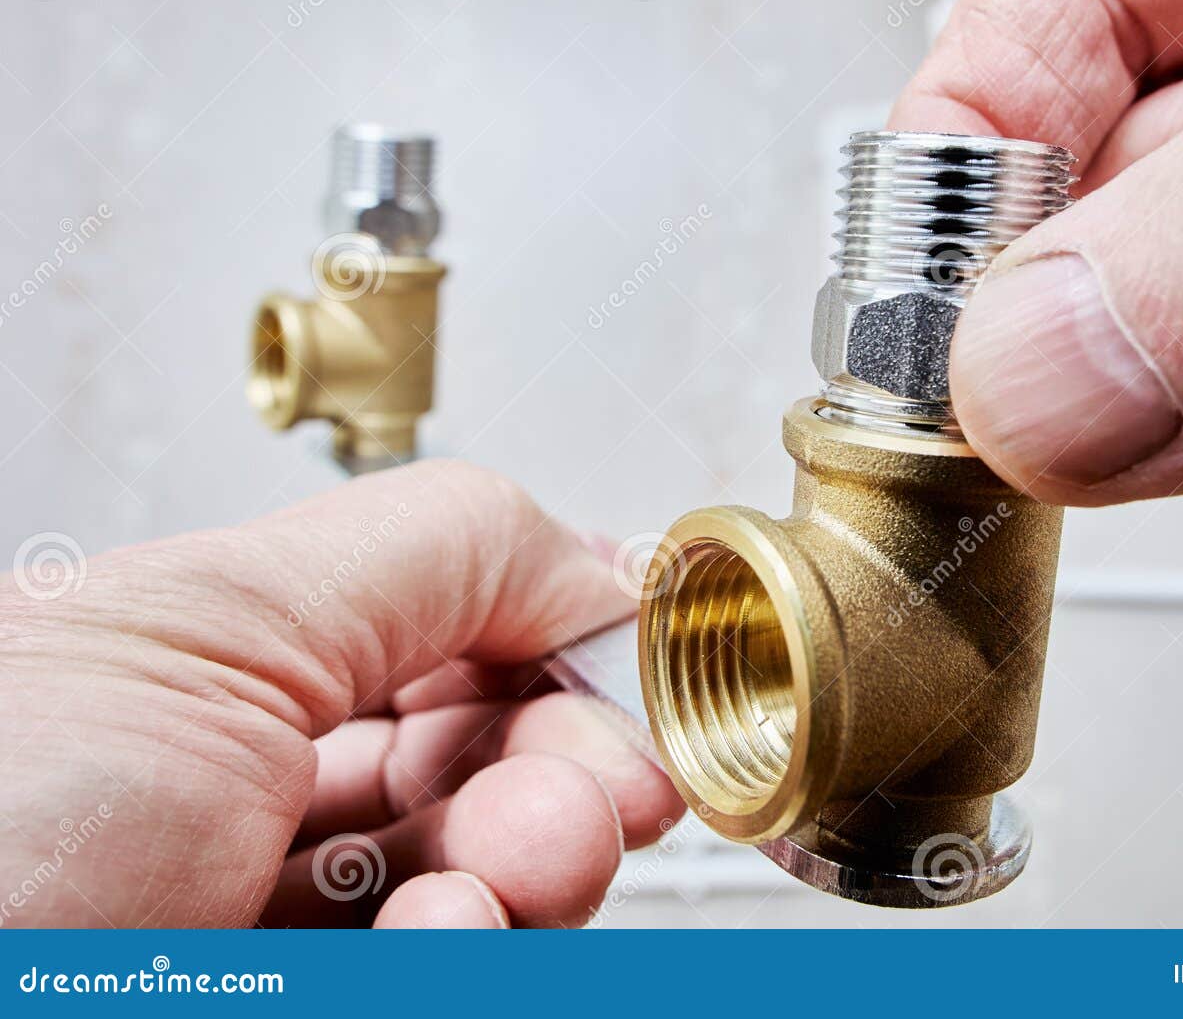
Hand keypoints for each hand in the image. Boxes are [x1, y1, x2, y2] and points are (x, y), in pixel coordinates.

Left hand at [0, 461, 680, 927]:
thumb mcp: (207, 623)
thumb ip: (437, 548)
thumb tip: (602, 562)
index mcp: (230, 682)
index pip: (462, 649)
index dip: (568, 661)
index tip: (636, 689)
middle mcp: (263, 814)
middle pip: (499, 781)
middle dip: (568, 781)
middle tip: (576, 803)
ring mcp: (291, 937)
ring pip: (500, 900)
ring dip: (528, 883)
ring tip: (478, 897)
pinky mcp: (326, 1003)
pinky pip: (462, 966)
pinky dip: (481, 949)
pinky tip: (435, 946)